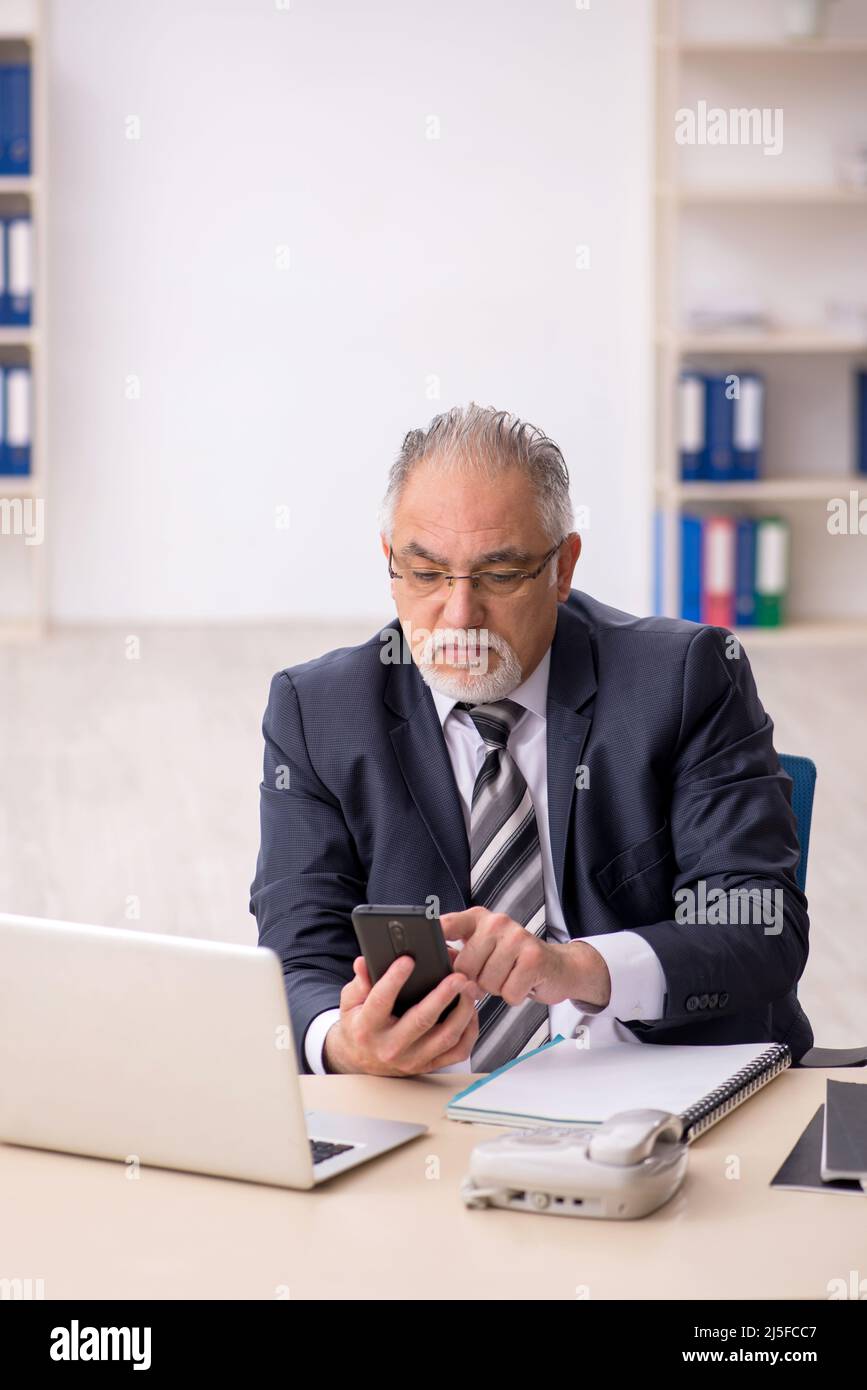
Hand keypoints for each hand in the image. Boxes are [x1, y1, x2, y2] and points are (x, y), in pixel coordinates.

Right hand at [323, 953, 479, 1075]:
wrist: (361, 1060)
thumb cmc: (358, 1026)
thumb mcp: (350, 1002)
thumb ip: (359, 982)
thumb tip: (364, 962)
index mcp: (367, 1029)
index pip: (380, 1001)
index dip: (394, 980)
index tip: (408, 960)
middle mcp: (391, 1047)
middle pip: (421, 1021)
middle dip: (443, 996)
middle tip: (457, 976)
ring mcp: (413, 1059)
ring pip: (445, 1038)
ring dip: (462, 1012)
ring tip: (468, 988)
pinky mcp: (429, 1064)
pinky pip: (457, 1051)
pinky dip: (469, 1031)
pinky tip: (470, 1011)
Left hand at [440, 908, 610, 1008]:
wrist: (559, 967)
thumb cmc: (513, 962)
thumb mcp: (483, 951)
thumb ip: (458, 955)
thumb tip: (433, 970)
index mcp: (477, 918)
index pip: (446, 925)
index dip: (432, 939)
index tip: (418, 946)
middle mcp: (496, 922)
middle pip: (464, 966)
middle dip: (475, 981)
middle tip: (493, 973)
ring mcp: (516, 937)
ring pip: (486, 983)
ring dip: (497, 989)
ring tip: (509, 976)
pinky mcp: (534, 957)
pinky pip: (508, 992)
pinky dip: (514, 996)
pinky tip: (523, 983)